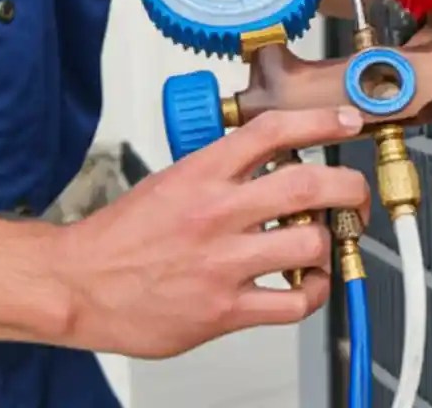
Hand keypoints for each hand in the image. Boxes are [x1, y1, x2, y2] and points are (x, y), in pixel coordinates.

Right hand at [52, 107, 370, 358]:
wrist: (76, 285)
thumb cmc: (121, 236)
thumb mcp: (172, 180)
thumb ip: (223, 167)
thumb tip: (274, 154)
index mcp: (202, 173)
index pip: (273, 131)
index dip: (321, 121)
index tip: (347, 122)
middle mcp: (217, 213)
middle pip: (309, 186)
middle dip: (349, 187)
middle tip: (354, 194)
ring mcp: (223, 263)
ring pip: (310, 243)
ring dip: (330, 242)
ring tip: (323, 242)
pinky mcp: (224, 309)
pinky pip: (294, 301)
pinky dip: (314, 292)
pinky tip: (307, 283)